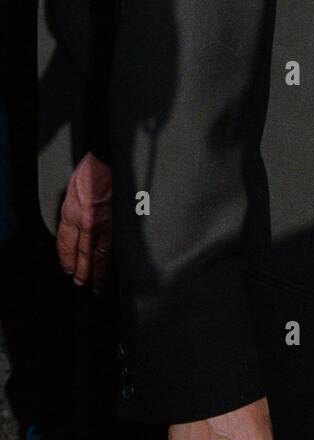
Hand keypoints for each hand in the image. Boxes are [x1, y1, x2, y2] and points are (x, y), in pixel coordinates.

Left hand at [57, 151, 112, 293]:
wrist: (110, 155)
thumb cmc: (94, 166)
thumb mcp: (73, 185)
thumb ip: (74, 206)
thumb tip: (76, 223)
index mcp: (72, 211)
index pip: (66, 242)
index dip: (66, 258)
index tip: (68, 268)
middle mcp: (87, 222)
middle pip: (82, 253)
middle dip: (81, 271)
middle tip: (81, 284)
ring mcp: (106, 224)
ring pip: (100, 254)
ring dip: (98, 272)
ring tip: (97, 285)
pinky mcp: (122, 222)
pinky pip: (115, 245)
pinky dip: (114, 258)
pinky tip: (115, 268)